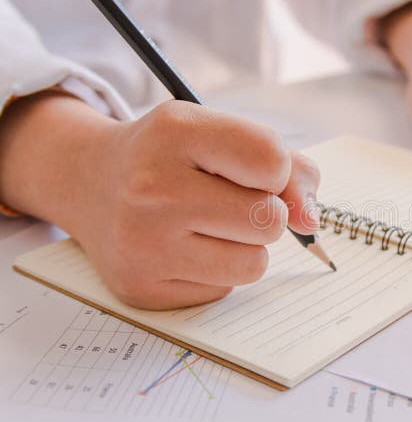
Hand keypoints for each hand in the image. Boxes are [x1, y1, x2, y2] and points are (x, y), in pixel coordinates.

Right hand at [0, 95, 319, 309]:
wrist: (90, 183)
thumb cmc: (175, 158)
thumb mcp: (223, 135)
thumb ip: (289, 168)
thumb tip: (311, 223)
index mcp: (177, 131)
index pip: (272, 160)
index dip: (274, 170)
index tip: (247, 169)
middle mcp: (153, 187)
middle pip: (270, 220)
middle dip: (263, 212)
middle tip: (224, 199)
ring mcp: (143, 243)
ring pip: (254, 263)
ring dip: (245, 247)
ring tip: (206, 225)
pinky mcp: (142, 288)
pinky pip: (223, 289)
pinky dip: (215, 270)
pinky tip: (182, 248)